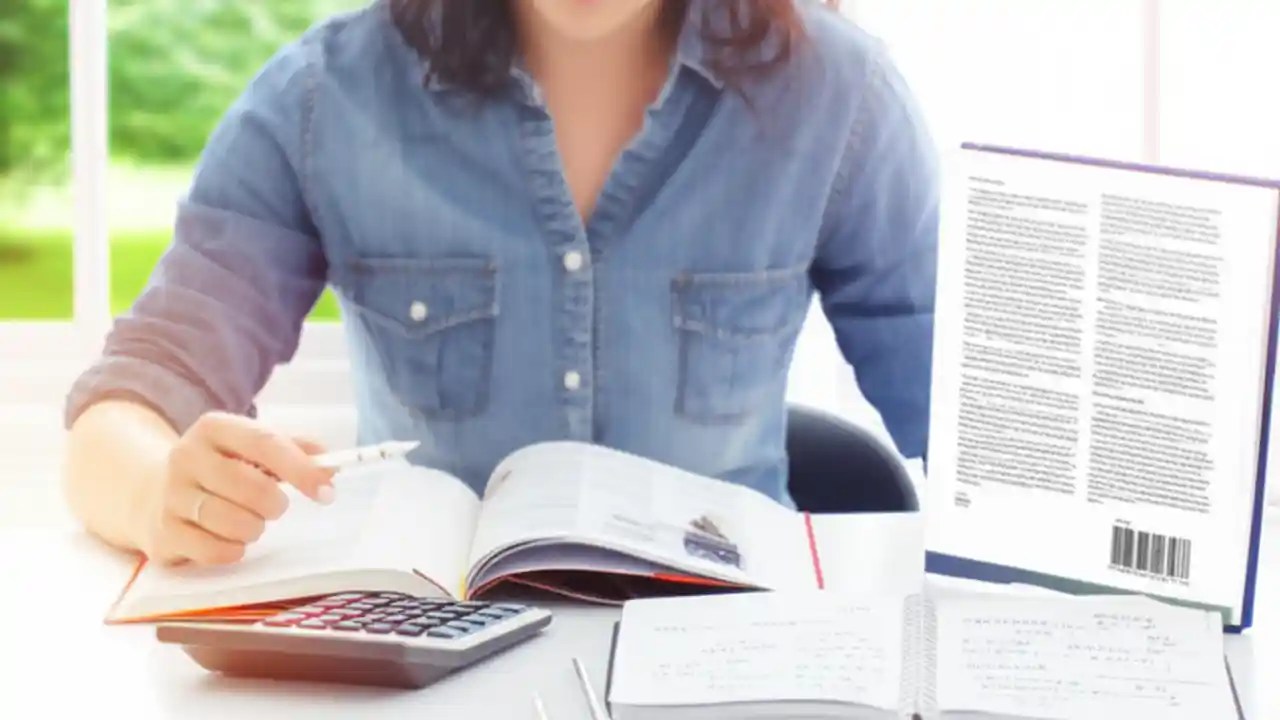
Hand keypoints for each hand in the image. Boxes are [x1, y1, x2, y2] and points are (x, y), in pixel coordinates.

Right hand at [138, 412, 335, 565]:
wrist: (150, 491)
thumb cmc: (220, 469)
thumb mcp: (252, 448)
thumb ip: (295, 451)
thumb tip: (332, 466)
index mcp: (214, 428)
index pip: (264, 443)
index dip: (301, 469)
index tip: (326, 492)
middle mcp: (186, 457)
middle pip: (249, 486)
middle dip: (274, 504)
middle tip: (275, 507)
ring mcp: (170, 495)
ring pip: (230, 521)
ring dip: (253, 528)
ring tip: (250, 522)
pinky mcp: (163, 533)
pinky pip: (213, 550)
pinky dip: (232, 550)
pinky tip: (230, 540)